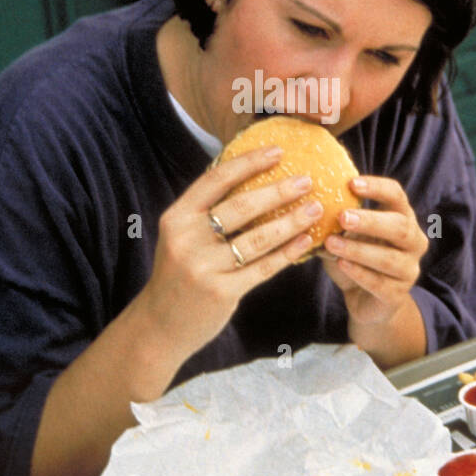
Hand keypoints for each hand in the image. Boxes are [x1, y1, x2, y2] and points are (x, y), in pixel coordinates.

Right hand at [141, 146, 322, 361]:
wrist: (160, 324)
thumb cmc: (179, 273)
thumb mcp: (181, 237)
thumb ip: (207, 213)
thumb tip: (251, 177)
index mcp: (177, 217)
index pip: (216, 180)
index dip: (249, 162)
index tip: (278, 151)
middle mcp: (187, 239)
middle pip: (242, 207)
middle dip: (280, 190)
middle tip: (307, 180)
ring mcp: (204, 267)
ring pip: (258, 238)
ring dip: (291, 221)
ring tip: (315, 209)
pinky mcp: (221, 292)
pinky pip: (263, 267)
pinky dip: (287, 253)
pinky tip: (306, 242)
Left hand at [320, 175, 428, 328]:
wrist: (365, 301)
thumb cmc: (355, 258)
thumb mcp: (347, 235)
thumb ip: (338, 220)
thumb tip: (310, 201)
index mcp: (402, 218)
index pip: (396, 196)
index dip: (377, 188)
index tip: (351, 184)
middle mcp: (413, 242)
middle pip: (399, 226)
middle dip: (370, 221)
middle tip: (342, 217)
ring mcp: (409, 270)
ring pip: (389, 258)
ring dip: (358, 249)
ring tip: (331, 243)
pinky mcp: (398, 295)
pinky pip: (380, 283)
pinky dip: (359, 273)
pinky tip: (341, 264)